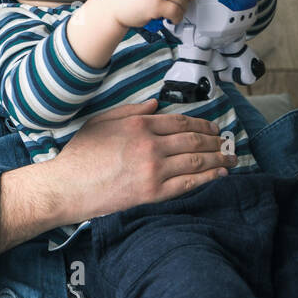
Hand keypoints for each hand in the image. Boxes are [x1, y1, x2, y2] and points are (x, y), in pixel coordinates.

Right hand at [46, 98, 236, 220]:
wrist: (67, 187)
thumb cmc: (79, 155)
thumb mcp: (101, 121)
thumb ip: (130, 110)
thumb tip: (156, 105)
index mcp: (139, 125)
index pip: (181, 122)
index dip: (202, 124)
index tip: (213, 127)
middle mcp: (151, 145)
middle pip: (194, 139)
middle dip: (215, 140)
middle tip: (226, 142)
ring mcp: (154, 170)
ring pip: (196, 160)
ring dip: (218, 158)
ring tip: (231, 158)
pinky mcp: (153, 192)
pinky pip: (188, 184)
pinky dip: (208, 178)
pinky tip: (220, 175)